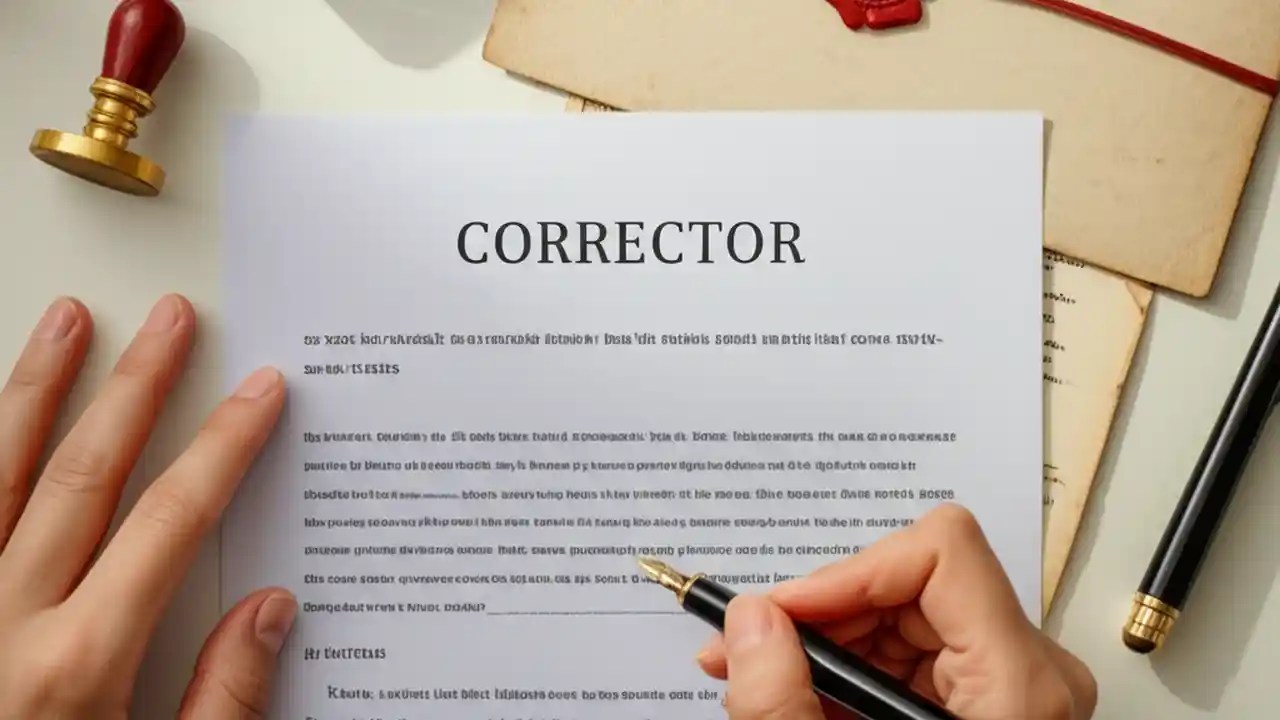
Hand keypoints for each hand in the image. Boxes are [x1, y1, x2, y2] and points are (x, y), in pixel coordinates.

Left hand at [0, 295, 290, 718]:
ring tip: (66, 324)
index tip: (259, 393)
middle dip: (137, 387)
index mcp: (78, 667)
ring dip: (34, 390)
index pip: (172, 520)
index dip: (225, 446)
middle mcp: (0, 624)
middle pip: (83, 473)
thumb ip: (220, 703)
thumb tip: (273, 613)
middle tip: (171, 321)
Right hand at [697, 504, 1096, 719]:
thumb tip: (749, 620)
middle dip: (820, 612)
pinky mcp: (995, 700)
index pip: (941, 553)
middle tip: (742, 649)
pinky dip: (853, 669)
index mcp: (1018, 685)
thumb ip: (784, 703)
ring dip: (827, 642)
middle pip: (915, 580)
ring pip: (908, 612)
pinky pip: (915, 651)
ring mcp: (1017, 686)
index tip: (781, 613)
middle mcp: (1033, 673)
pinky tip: (808, 701)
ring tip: (765, 684)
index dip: (849, 570)